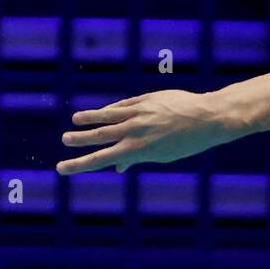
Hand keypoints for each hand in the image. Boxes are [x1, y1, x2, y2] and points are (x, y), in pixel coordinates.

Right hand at [57, 90, 226, 174]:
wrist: (207, 118)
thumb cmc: (188, 142)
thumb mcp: (163, 155)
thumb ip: (137, 158)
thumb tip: (117, 167)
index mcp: (139, 150)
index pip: (102, 159)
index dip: (80, 164)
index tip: (62, 169)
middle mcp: (134, 131)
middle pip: (100, 136)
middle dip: (80, 140)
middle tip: (64, 141)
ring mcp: (138, 113)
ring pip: (107, 115)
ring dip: (89, 118)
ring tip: (75, 121)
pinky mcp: (144, 100)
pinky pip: (122, 106)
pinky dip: (110, 110)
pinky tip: (102, 112)